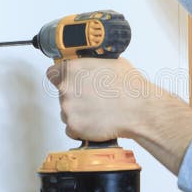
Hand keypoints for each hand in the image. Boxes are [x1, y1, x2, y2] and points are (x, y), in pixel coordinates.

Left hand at [46, 57, 191, 174]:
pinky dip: (82, 128)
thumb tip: (93, 66)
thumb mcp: (112, 63)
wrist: (139, 110)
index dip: (61, 78)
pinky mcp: (74, 126)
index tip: (67, 81)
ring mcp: (68, 109)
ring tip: (98, 111)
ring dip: (78, 113)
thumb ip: (93, 64)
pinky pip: (72, 128)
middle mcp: (66, 88)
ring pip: (66, 112)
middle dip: (75, 97)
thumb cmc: (130, 87)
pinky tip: (96, 122)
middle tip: (92, 99)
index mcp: (73, 69)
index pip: (53, 73)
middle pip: (62, 94)